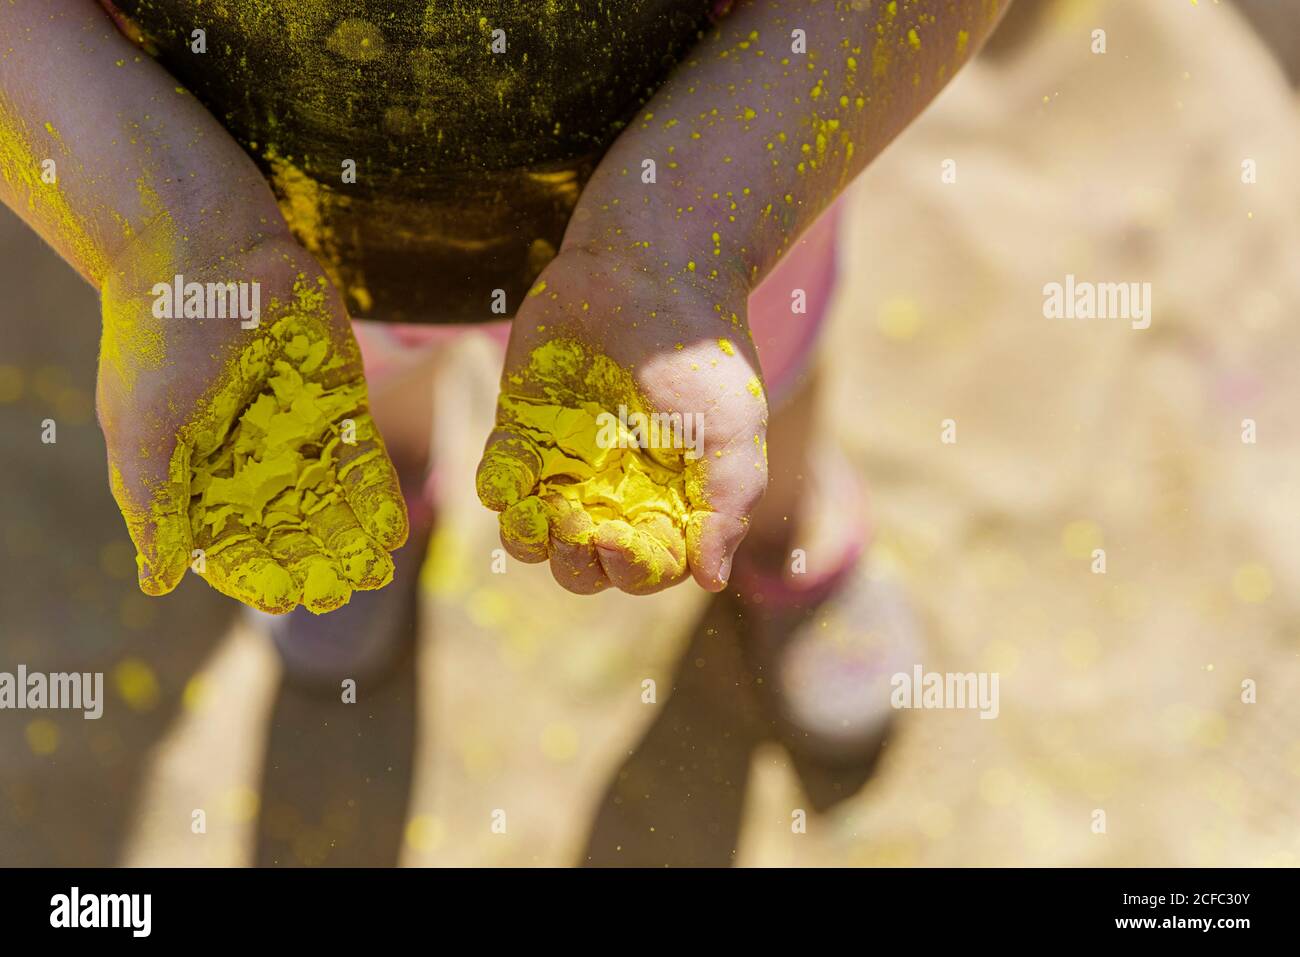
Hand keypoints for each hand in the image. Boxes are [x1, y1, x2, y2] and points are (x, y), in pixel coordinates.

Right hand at [97, 236, 407, 613]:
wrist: (207, 250)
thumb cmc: (160, 338)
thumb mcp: (142, 429)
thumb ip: (154, 505)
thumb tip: (156, 584)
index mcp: (198, 479)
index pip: (232, 546)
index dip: (259, 576)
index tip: (288, 598)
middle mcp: (251, 467)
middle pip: (289, 534)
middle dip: (315, 566)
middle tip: (342, 592)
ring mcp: (298, 437)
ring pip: (331, 507)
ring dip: (351, 544)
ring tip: (374, 573)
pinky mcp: (339, 405)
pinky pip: (363, 463)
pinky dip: (377, 497)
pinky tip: (392, 529)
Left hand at [476, 245, 768, 594]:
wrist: (648, 270)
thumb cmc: (703, 352)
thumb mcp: (734, 431)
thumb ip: (728, 506)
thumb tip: (715, 581)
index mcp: (668, 504)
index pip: (647, 568)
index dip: (633, 571)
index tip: (621, 541)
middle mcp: (614, 494)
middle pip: (586, 565)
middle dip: (577, 564)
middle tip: (578, 531)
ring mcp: (565, 464)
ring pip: (536, 536)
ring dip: (531, 543)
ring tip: (536, 519)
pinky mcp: (523, 429)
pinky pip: (501, 480)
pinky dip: (499, 490)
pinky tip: (512, 477)